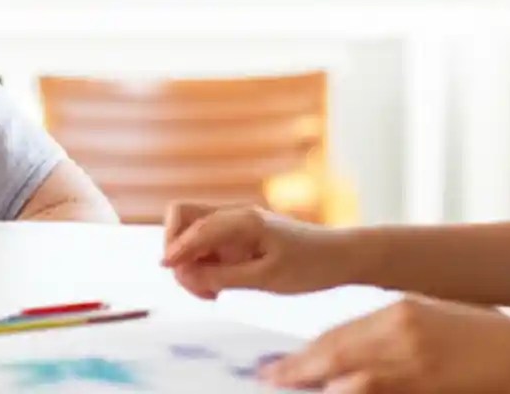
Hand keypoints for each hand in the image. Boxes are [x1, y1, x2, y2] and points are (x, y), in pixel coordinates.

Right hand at [162, 203, 361, 299]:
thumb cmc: (310, 266)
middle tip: (198, 288)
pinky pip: (208, 245)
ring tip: (211, 293)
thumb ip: (222, 276)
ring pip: (193, 234)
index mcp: (243, 220)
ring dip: (190, 262)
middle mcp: (236, 216)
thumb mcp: (266, 279)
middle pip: (183, 218)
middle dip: (178, 250)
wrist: (341, 257)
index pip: (193, 226)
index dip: (175, 248)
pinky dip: (204, 265)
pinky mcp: (240, 237)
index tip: (167, 270)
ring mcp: (236, 225)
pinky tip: (220, 288)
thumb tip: (182, 273)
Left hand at [261, 296, 509, 392]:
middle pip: (335, 357)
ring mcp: (415, 367)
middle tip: (270, 382)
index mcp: (402, 311)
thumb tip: (347, 349)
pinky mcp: (427, 390)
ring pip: (351, 383)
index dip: (303, 355)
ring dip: (321, 389)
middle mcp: (402, 335)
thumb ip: (392, 329)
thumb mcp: (432, 317)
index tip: (275, 367)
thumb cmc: (483, 338)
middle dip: (298, 373)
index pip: (338, 335)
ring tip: (292, 393)